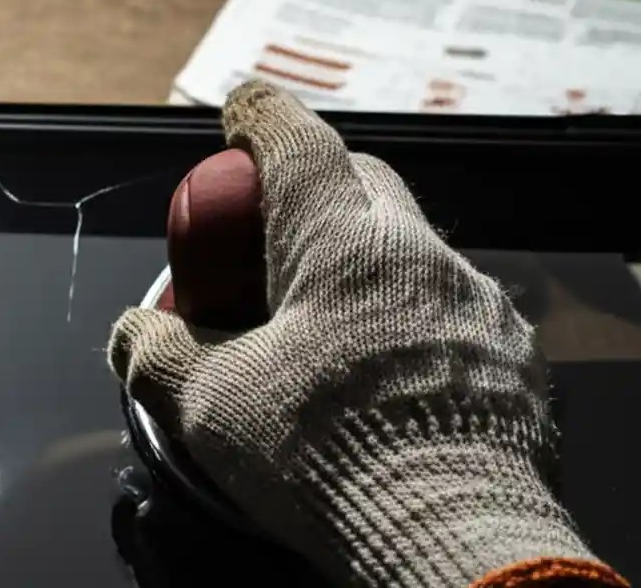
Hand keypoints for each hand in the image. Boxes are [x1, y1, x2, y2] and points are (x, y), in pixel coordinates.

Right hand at [109, 82, 624, 585]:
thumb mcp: (207, 403)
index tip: (242, 111)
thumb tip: (133, 332)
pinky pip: (451, 311)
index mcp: (341, 242)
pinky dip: (410, 319)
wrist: (449, 533)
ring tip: (326, 316)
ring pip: (412, 248)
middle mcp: (418, 254)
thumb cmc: (323, 452)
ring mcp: (474, 303)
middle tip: (274, 222)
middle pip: (363, 181)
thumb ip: (155, 353)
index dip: (261, 118)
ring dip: (365, 260)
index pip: (298, 143)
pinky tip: (385, 371)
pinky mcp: (509, 356)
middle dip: (315, 183)